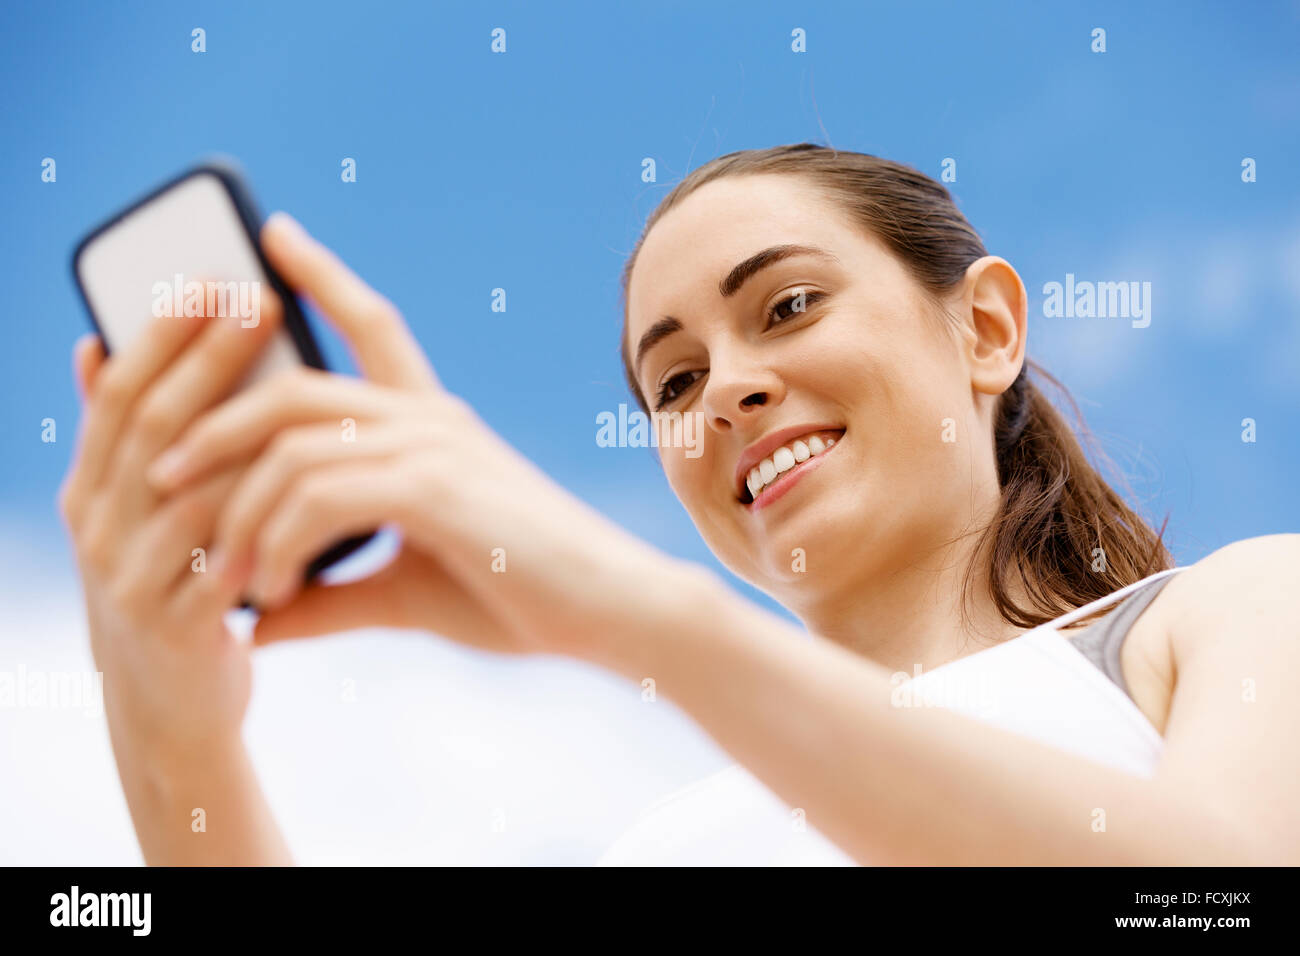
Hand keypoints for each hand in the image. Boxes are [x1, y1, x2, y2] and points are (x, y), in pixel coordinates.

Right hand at [58, 287, 288, 756]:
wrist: (171, 713)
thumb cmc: (171, 592)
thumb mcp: (135, 517)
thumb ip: (125, 443)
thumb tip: (94, 347)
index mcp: (91, 492)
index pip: (119, 394)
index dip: (161, 334)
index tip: (210, 275)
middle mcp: (97, 529)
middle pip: (151, 426)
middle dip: (205, 357)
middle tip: (258, 297)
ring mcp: (129, 581)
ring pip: (189, 487)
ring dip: (245, 427)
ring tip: (302, 376)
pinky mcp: (177, 627)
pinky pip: (225, 557)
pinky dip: (267, 514)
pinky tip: (312, 475)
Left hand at [148, 213, 699, 663]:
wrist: (609, 614)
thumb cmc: (522, 597)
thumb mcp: (405, 591)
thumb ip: (331, 594)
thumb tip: (258, 618)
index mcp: (431, 426)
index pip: (374, 324)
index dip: (323, 275)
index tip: (275, 233)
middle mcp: (430, 419)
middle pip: (295, 384)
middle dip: (214, 418)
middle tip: (161, 469)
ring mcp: (434, 445)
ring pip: (292, 443)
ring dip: (237, 511)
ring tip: (220, 577)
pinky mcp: (435, 486)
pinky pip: (320, 493)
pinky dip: (275, 545)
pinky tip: (270, 593)